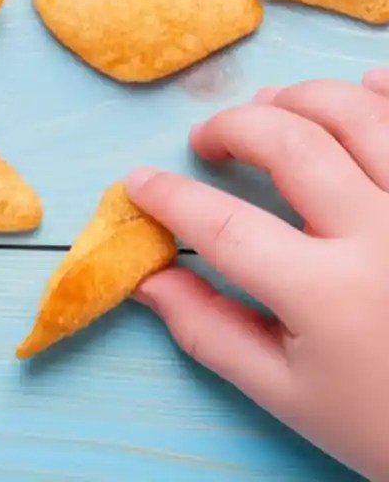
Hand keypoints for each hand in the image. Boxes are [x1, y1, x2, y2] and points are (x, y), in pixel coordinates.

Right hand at [125, 70, 388, 479]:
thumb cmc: (383, 419)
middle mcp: (380, 236)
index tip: (139, 183)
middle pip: (290, 143)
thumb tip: (145, 281)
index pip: (222, 227)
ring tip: (271, 108)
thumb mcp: (288, 394)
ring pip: (359, 115)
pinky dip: (386, 90)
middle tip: (208, 141)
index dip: (169, 197)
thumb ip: (211, 332)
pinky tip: (361, 85)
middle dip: (232, 127)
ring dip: (302, 98)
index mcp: (326, 293)